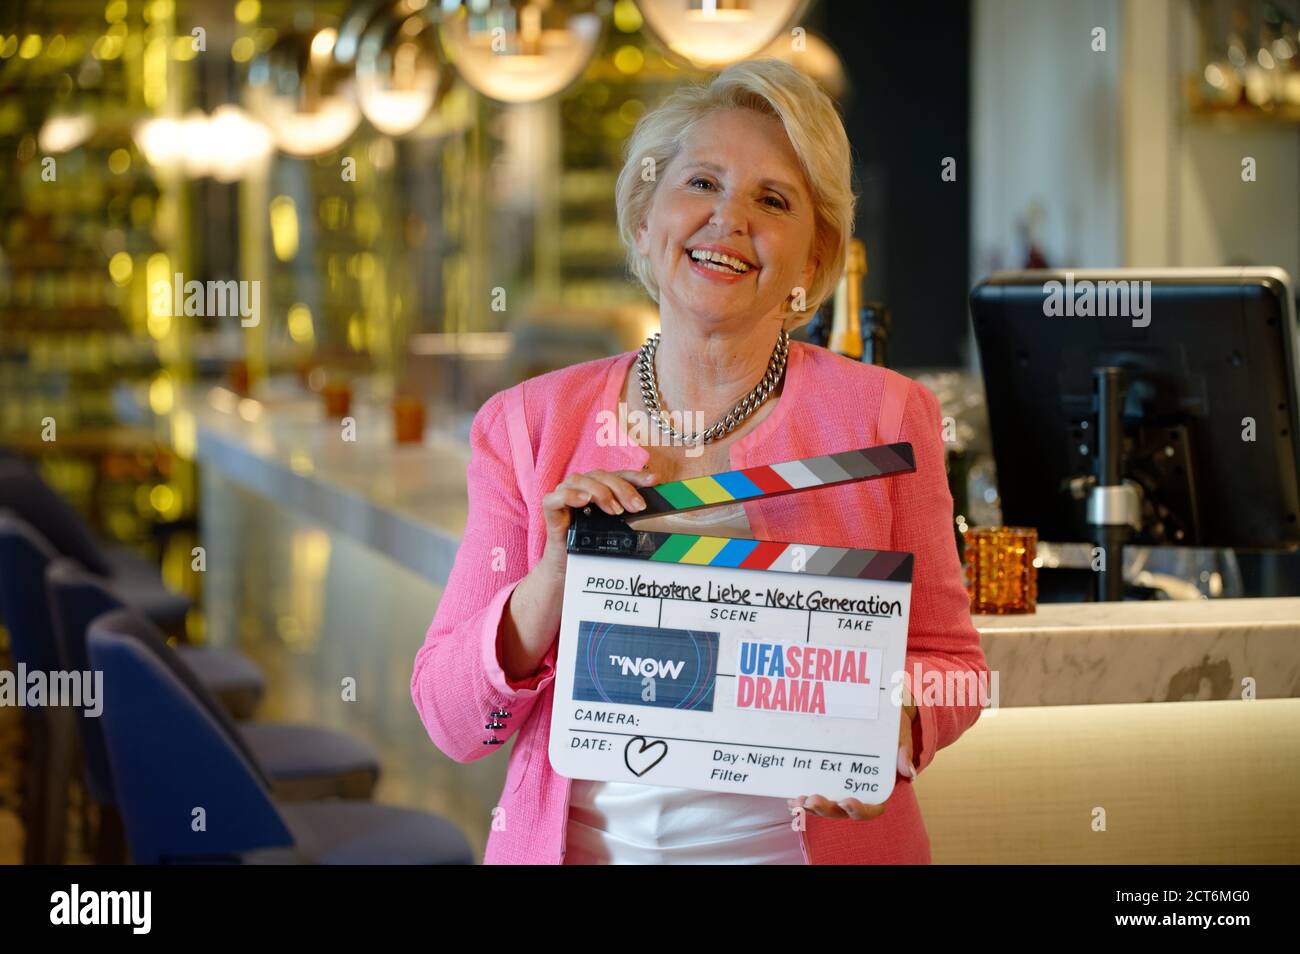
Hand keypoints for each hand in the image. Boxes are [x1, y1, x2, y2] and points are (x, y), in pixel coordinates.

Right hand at [501, 469, 658, 682]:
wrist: (569, 569)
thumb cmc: (594, 547)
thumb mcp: (618, 531)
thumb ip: (633, 518)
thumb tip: (665, 516)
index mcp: (599, 487)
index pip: (619, 475)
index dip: (636, 476)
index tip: (655, 481)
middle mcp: (581, 486)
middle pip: (602, 475)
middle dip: (622, 488)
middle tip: (638, 507)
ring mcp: (564, 495)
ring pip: (580, 480)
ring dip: (600, 492)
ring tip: (615, 510)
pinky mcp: (550, 508)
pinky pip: (556, 496)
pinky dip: (570, 495)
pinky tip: (584, 501)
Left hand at [787, 703, 917, 821]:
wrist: (881, 712)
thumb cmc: (892, 725)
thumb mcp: (900, 733)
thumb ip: (903, 750)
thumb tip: (907, 770)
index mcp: (879, 787)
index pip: (873, 808)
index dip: (859, 810)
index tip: (847, 801)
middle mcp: (858, 791)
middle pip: (843, 811)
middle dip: (827, 809)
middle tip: (812, 800)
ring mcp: (840, 787)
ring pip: (827, 806)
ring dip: (811, 807)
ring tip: (797, 800)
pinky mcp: (826, 778)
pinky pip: (815, 793)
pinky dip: (803, 799)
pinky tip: (791, 797)